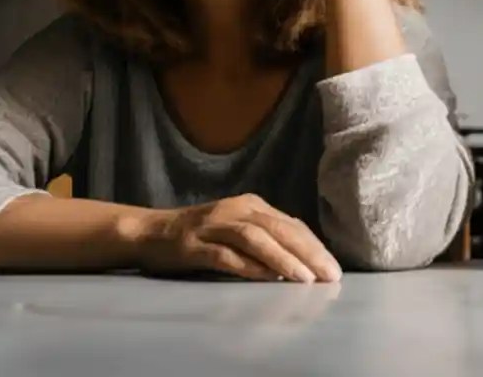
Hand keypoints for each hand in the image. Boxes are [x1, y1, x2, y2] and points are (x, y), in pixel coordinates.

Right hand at [136, 194, 342, 282]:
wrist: (149, 232)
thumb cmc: (200, 235)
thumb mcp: (237, 228)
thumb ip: (266, 236)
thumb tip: (303, 255)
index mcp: (250, 205)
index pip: (290, 224)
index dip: (314, 246)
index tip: (333, 268)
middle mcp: (235, 210)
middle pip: (278, 229)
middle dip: (308, 253)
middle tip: (329, 275)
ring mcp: (213, 226)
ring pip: (255, 239)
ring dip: (283, 258)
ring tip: (305, 278)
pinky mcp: (193, 245)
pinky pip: (225, 255)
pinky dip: (248, 266)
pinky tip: (267, 278)